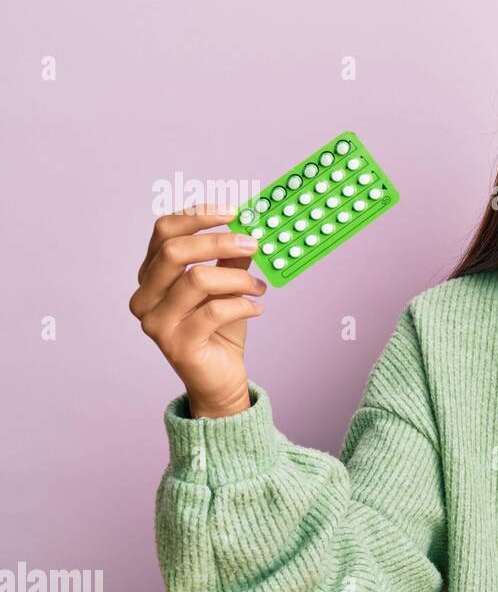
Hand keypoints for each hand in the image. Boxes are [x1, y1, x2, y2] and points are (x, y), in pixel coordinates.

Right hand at [129, 204, 267, 417]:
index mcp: (150, 275)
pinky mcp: (177, 344)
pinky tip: (258, 307)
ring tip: (259, 286)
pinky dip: (242, 304)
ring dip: (238, 278)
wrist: (219, 379)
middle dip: (220, 241)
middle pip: (175, 251)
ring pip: (196, 280)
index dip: (198, 216)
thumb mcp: (227, 286)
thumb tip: (249, 226)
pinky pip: (213, 311)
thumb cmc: (220, 330)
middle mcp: (145, 297)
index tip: (233, 212)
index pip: (164, 231)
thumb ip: (230, 258)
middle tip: (254, 243)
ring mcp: (156, 322)